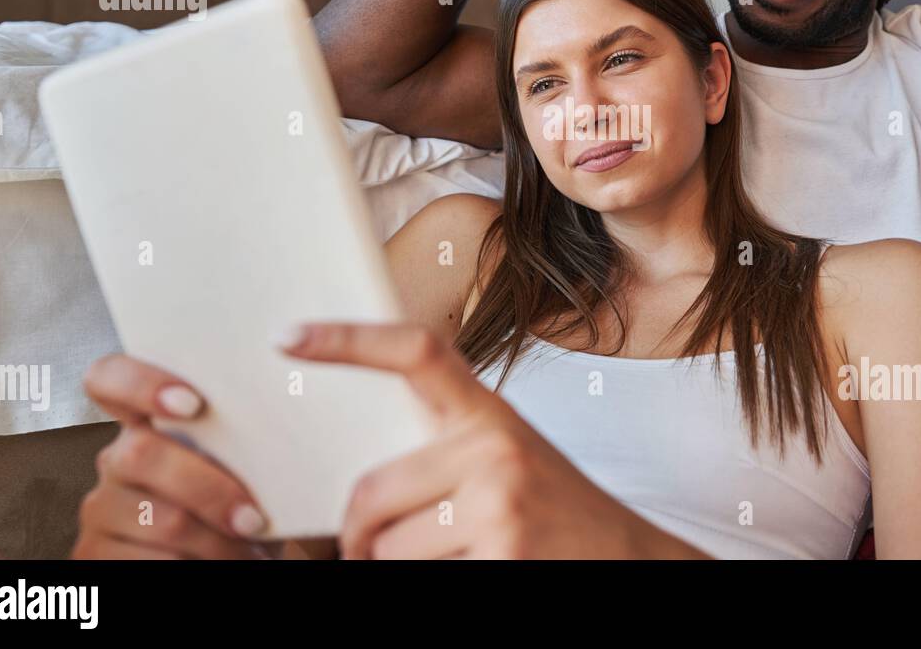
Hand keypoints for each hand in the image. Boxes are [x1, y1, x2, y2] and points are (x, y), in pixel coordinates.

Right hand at [72, 355, 270, 558]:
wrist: (235, 559)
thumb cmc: (245, 504)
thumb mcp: (245, 465)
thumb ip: (241, 434)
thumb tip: (280, 413)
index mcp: (149, 423)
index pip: (110, 377)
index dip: (140, 383)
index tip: (192, 404)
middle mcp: (116, 460)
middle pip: (141, 453)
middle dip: (208, 489)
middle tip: (253, 519)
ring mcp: (100, 508)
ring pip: (157, 518)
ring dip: (214, 541)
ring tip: (249, 550)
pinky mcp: (94, 555)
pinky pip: (145, 562)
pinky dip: (194, 568)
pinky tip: (219, 568)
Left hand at [281, 322, 709, 558]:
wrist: (631, 557)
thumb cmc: (553, 508)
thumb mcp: (507, 455)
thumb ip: (447, 445)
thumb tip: (361, 470)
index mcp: (490, 412)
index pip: (416, 352)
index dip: (349, 339)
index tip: (289, 336)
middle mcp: (495, 448)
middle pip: (372, 491)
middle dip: (356, 533)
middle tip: (360, 547)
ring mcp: (500, 504)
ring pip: (389, 548)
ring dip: (394, 567)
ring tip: (441, 558)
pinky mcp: (502, 555)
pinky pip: (419, 580)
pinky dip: (429, 585)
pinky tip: (470, 569)